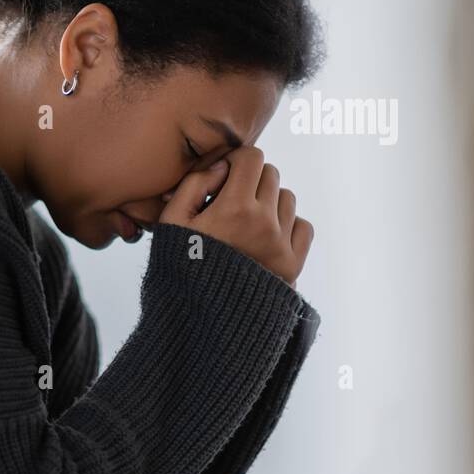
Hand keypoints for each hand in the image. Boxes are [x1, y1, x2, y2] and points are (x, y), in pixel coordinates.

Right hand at [158, 146, 312, 286]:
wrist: (198, 316)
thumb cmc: (180, 265)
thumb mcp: (171, 222)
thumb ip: (193, 184)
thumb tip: (223, 166)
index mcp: (234, 208)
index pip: (252, 158)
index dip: (236, 161)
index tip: (223, 177)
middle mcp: (264, 222)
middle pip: (271, 174)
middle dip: (250, 180)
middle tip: (230, 201)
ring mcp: (282, 244)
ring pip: (287, 198)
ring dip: (268, 202)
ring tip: (246, 222)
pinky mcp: (293, 264)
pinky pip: (302, 226)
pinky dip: (287, 225)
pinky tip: (265, 236)